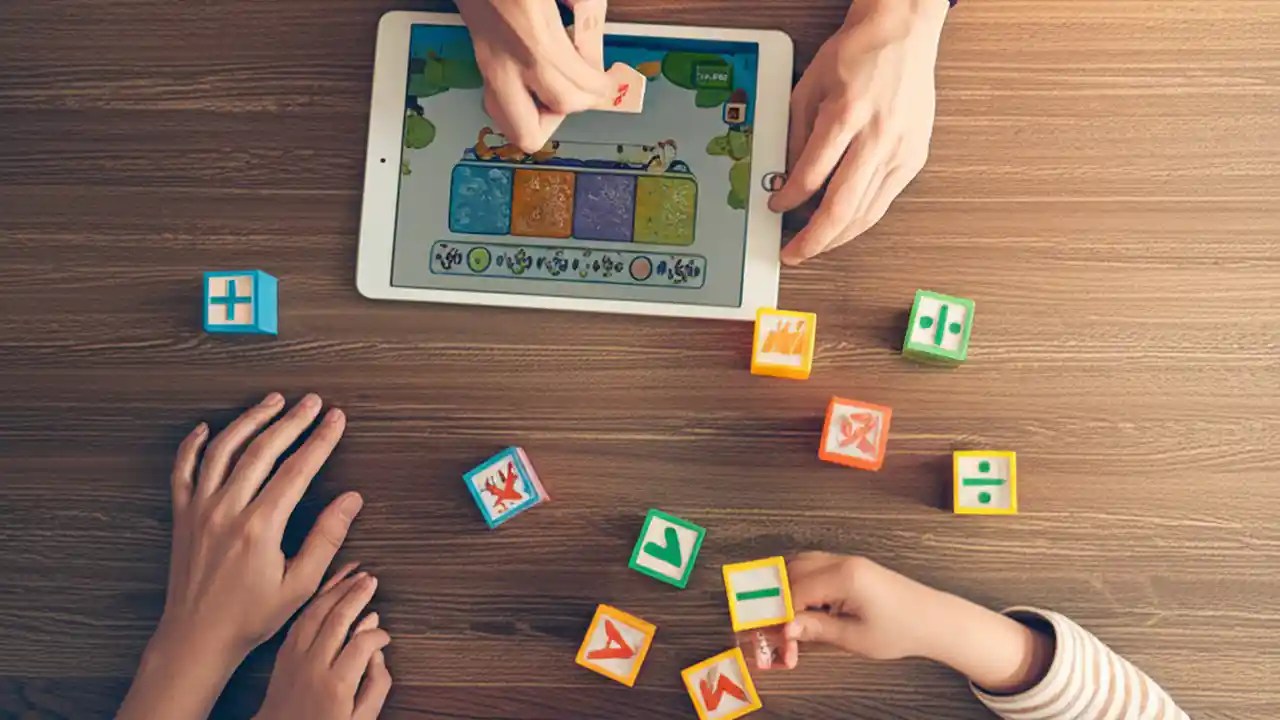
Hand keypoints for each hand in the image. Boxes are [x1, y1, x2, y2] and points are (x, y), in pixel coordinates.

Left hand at [120, 393, 360, 719]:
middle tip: (313, 402)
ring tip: (273, 401)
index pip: (297, 469)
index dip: (321, 440)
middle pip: (263, 449)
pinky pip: (183, 470)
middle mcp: (226, 509)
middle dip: (292, 420)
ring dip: (250, 420)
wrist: (197, 636)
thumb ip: (327, 538)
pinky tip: (208, 428)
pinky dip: (193, 445)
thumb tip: (351, 499)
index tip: (337, 419)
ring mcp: (200, 509)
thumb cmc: (251, 617)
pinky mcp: (182, 515)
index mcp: (259, 526)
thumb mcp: (300, 584)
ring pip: (224, 449)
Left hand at [257, 564, 392, 719]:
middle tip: (372, 580)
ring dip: (336, 589)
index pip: (362, 642)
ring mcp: (295, 657)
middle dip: (357, 595)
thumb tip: (378, 655)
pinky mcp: (284, 653)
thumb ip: (376, 686)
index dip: (379, 634)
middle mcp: (313, 666)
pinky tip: (328, 589)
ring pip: (316, 612)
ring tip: (353, 574)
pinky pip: (301, 618)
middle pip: (338, 618)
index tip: (384, 635)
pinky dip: (316, 599)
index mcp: (336, 684)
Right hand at [458, 0, 611, 152]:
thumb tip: (595, 55)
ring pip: (509, 124)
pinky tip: (540, 76)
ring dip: (540, 117)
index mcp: (531, 34)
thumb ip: (589, 18)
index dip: (598, 93)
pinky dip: (523, 102)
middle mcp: (503, 58)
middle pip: (536, 126)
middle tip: (587, 87)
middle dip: (570, 110)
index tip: (609, 83)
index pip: (571, 95)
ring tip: (561, 88)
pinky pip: (498, 101)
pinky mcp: (480, 57)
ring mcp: (485, 61)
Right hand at [739, 553, 941, 669]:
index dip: (779, 612)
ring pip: (802, 564)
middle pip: (792, 570)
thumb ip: (817, 629)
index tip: (773, 631)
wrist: (933, 619)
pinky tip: (807, 607)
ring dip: (789, 587)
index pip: (795, 590)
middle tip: (775, 623)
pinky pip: (816, 566)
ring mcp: (847, 561)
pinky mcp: (851, 566)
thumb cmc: (901, 629)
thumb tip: (787, 627)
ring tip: (790, 616)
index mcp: (845, 578)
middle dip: (779, 596)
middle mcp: (843, 562)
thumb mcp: (855, 638)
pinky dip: (803, 583)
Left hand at [770, 0, 947, 264]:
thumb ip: (794, 135)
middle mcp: (878, 136)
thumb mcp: (808, 88)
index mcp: (847, 114)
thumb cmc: (856, 55)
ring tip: (813, 246)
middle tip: (791, 254)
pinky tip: (842, 225)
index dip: (788, 199)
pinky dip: (859, 219)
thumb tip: (783, 179)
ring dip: (836, 237)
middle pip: (842, 207)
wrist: (902, 34)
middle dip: (812, 240)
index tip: (774, 207)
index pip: (811, 175)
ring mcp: (902, 150)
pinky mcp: (914, 157)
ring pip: (866, 213)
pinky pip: (883, 201)